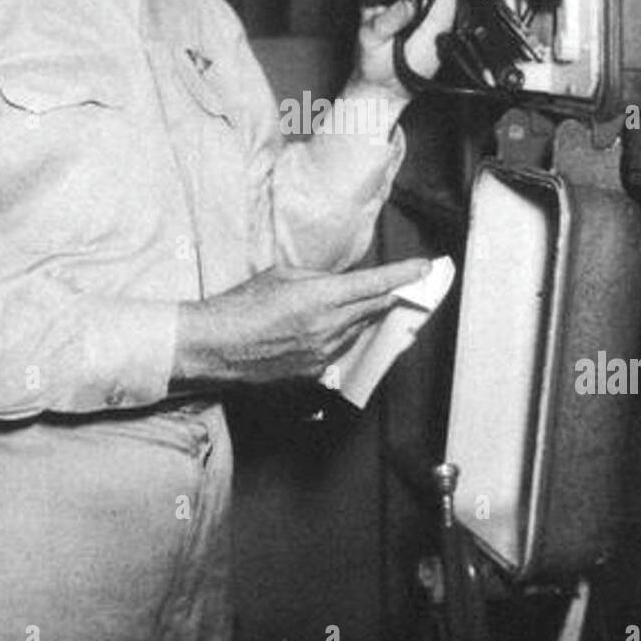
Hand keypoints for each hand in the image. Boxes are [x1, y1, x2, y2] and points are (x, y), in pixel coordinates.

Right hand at [173, 259, 430, 384]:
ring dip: (364, 315)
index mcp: (319, 297)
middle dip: (392, 295)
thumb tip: (341, 283)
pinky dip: (343, 335)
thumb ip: (318, 279)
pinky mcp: (314, 371)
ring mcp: (323, 353)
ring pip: (359, 329)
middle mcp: (327, 327)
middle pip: (375, 308)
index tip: (425, 268)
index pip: (374, 284)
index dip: (403, 275)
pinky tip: (330, 326)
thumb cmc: (241, 305)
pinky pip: (341, 348)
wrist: (215, 346)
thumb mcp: (282, 276)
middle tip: (408, 285)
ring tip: (358, 302)